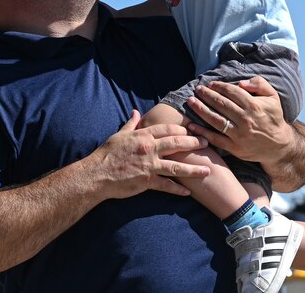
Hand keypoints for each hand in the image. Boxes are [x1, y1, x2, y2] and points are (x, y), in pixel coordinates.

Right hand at [89, 110, 210, 198]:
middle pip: (177, 144)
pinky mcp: (147, 181)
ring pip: (176, 167)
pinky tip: (188, 192)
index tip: (192, 129)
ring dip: (193, 169)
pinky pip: (166, 185)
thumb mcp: (120, 135)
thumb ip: (131, 124)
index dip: (182, 129)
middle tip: (207, 142)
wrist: (97, 174)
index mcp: (143, 136)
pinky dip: (178, 189)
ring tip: (207, 170)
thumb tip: (136, 112)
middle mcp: (149, 148)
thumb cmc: (107, 154)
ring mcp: (149, 165)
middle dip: (194, 143)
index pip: (167, 129)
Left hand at [185, 76, 290, 162]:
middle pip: (221, 104)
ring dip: (201, 109)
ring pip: (215, 119)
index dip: (219, 86)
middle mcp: (245, 120)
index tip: (210, 84)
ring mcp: (239, 134)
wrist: (278, 146)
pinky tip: (191, 124)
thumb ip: (259, 84)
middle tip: (197, 90)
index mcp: (254, 106)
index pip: (232, 92)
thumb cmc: (273, 118)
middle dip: (206, 95)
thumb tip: (240, 83)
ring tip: (191, 102)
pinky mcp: (234, 148)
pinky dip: (202, 131)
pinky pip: (215, 138)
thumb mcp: (273, 97)